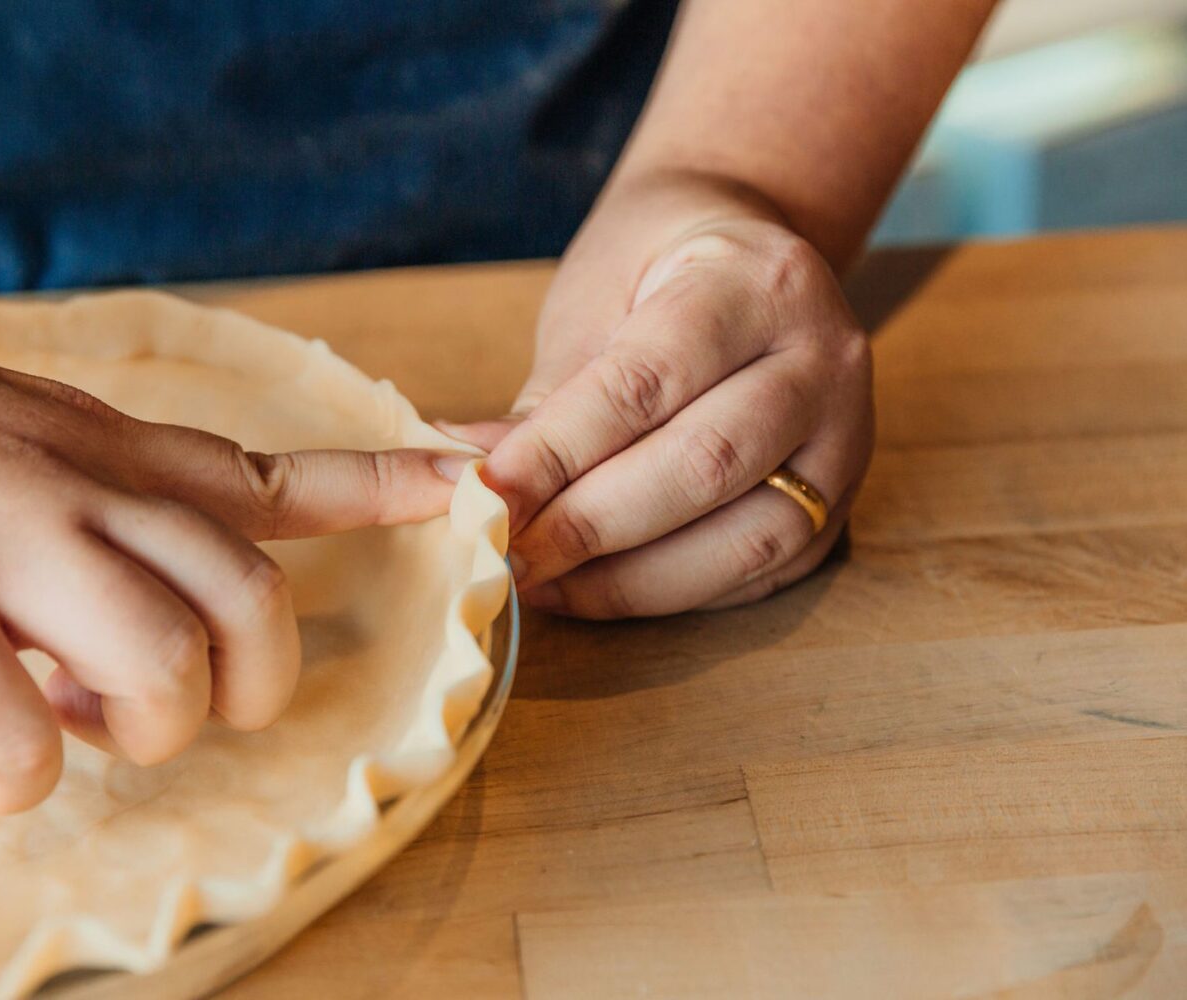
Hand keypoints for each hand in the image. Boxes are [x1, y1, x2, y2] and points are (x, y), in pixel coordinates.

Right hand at [0, 263, 463, 812]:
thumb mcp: (4, 433)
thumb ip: (89, 508)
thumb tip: (125, 649)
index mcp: (102, 451)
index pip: (276, 473)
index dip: (385, 485)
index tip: (468, 488)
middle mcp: (74, 492)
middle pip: (253, 604)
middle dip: (248, 687)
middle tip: (181, 708)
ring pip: (164, 667)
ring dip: (140, 733)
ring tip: (68, 723)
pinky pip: (15, 743)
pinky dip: (16, 778)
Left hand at [443, 172, 873, 617]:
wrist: (749, 254)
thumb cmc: (655, 272)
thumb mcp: (595, 305)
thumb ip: (547, 402)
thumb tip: (471, 487)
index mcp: (758, 282)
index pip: (645, 385)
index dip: (556, 454)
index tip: (483, 496)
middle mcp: (823, 358)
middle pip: (704, 464)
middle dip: (589, 525)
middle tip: (506, 553)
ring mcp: (847, 436)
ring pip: (747, 535)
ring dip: (630, 576)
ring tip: (541, 582)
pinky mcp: (841, 503)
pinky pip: (758, 571)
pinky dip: (670, 590)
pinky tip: (594, 589)